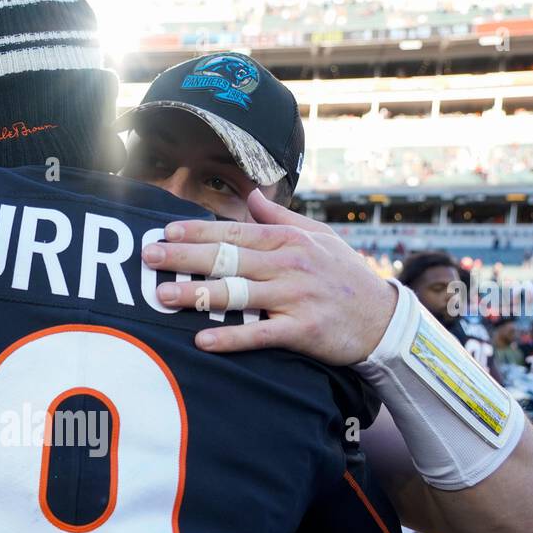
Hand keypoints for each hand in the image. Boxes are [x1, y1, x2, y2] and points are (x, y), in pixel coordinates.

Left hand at [143, 190, 397, 363]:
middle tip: (149, 258)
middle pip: (228, 259)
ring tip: (163, 296)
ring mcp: (295, 298)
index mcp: (288, 241)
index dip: (197, 232)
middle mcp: (289, 265)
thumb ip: (280, 217)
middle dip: (185, 257)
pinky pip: (259, 334)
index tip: (165, 232)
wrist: (383, 318)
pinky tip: (202, 339)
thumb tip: (251, 193)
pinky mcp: (302, 330)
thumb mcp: (318, 237)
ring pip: (237, 294)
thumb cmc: (344, 276)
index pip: (234, 233)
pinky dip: (230, 337)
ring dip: (198, 295)